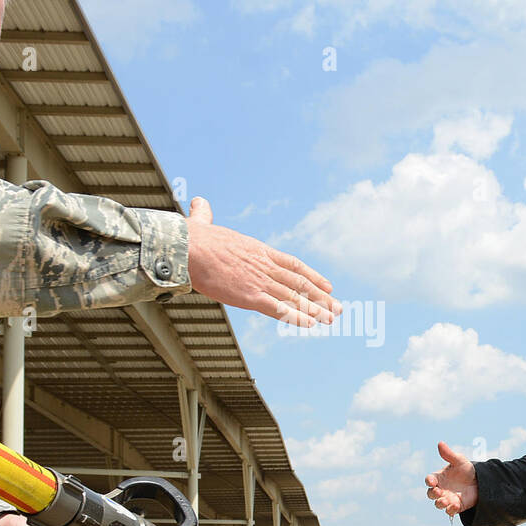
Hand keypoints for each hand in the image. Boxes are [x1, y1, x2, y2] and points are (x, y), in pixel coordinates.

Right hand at [185, 197, 340, 326]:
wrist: (187, 248)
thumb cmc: (192, 237)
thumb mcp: (203, 223)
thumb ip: (205, 214)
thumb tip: (199, 201)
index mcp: (258, 251)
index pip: (293, 264)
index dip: (312, 276)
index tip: (327, 285)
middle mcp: (264, 266)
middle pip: (300, 283)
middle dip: (321, 297)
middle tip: (338, 308)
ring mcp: (259, 281)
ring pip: (294, 297)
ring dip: (315, 309)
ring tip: (331, 318)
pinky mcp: (249, 296)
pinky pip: (278, 309)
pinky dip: (295, 317)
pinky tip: (310, 324)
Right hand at [425, 441, 477, 514]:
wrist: (480, 481)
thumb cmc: (466, 470)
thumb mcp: (459, 460)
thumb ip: (449, 454)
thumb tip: (440, 443)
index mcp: (439, 478)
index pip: (429, 480)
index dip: (429, 481)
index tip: (431, 481)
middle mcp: (441, 489)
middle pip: (431, 494)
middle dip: (432, 493)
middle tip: (438, 491)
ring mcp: (447, 498)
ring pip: (438, 504)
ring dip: (440, 503)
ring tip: (445, 500)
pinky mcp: (456, 506)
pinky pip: (449, 511)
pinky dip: (450, 510)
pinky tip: (455, 505)